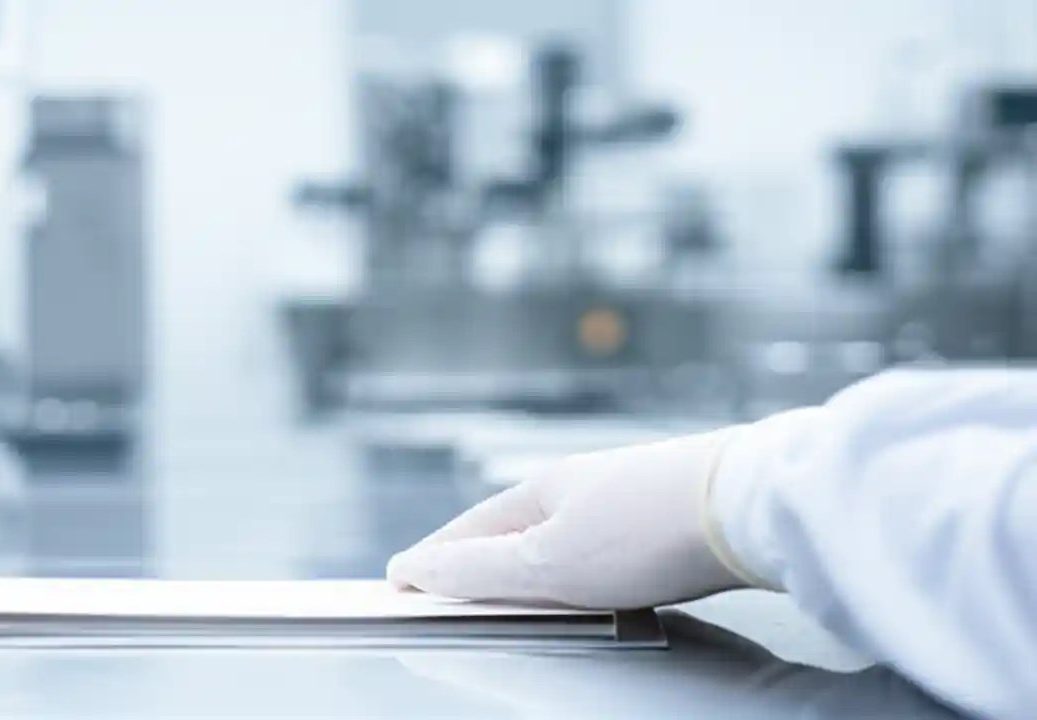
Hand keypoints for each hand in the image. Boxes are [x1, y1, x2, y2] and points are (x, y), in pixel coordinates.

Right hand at [387, 428, 748, 608]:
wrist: (747, 505)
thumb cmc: (647, 530)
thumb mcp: (548, 563)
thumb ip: (480, 569)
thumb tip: (419, 567)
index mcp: (543, 489)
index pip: (471, 528)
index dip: (435, 555)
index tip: (403, 574)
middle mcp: (581, 484)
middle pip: (514, 525)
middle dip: (477, 554)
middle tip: (445, 582)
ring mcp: (625, 496)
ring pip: (559, 532)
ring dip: (527, 560)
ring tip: (509, 588)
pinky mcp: (665, 515)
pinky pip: (600, 541)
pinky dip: (576, 563)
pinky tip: (589, 579)